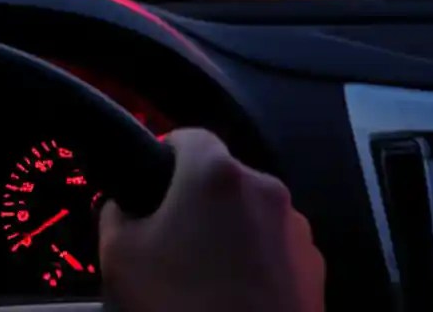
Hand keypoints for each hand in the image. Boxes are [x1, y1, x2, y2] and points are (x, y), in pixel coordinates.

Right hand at [99, 128, 323, 311]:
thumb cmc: (180, 306)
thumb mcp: (120, 257)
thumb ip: (117, 212)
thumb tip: (127, 204)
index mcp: (216, 175)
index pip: (187, 137)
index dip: (164, 157)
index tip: (150, 186)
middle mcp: (266, 189)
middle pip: (222, 179)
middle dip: (196, 203)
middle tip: (168, 243)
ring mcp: (296, 229)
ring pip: (250, 215)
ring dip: (228, 233)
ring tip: (204, 277)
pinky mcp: (314, 267)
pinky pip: (274, 249)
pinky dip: (255, 262)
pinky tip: (234, 296)